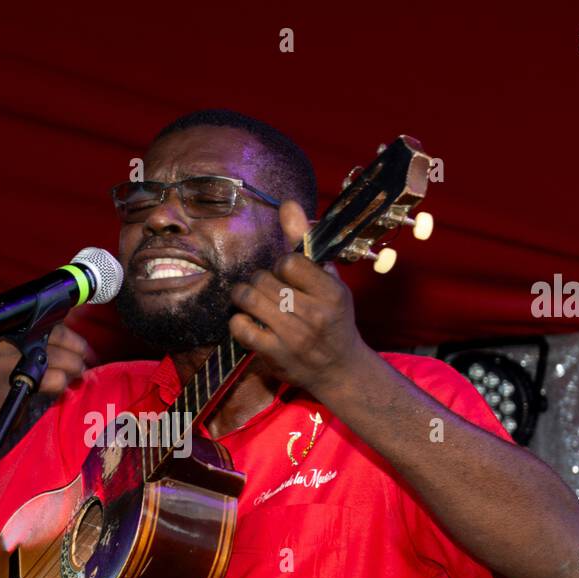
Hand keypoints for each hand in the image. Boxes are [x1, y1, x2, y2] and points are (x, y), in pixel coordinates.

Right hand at [0, 323, 94, 438]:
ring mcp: (2, 360)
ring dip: (72, 367)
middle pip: (53, 334)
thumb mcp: (6, 361)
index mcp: (2, 332)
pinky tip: (57, 389)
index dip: (69, 335)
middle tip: (84, 363)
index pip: (44, 321)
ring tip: (73, 377)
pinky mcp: (7, 382)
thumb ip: (33, 348)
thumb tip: (72, 342)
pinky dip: (60, 383)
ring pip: (54, 356)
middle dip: (76, 349)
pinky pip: (48, 378)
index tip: (82, 348)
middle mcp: (1, 341)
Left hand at [227, 200, 368, 403]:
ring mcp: (292, 336)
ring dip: (242, 295)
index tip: (285, 275)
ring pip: (250, 300)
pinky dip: (238, 320)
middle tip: (264, 289)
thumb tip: (288, 204)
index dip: (282, 266)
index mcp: (331, 292)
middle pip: (264, 280)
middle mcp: (314, 314)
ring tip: (248, 298)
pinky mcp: (274, 354)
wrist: (340, 370)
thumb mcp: (329, 282)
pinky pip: (241, 328)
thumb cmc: (334, 319)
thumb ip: (306, 244)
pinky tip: (247, 320)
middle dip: (259, 280)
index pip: (290, 262)